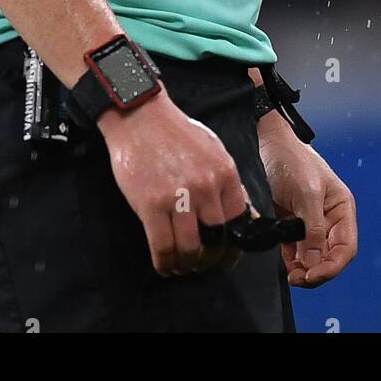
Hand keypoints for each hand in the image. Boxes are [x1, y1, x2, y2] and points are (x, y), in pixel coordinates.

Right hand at [98, 89, 258, 277]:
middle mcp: (206, 186)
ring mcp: (178, 196)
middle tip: (201, 264)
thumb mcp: (212, 149)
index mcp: (225, 172)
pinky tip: (163, 265)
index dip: (234, 247)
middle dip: (209, 260)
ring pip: (190, 249)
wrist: (139, 115)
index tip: (227, 257)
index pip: (238, 223)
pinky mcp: (151, 204)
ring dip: (186, 264)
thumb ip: (225, 182)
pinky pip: (162, 247)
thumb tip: (240, 214)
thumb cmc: (175, 132)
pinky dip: (164, 263)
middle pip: (215, 241)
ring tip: (181, 266)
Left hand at [257, 114, 356, 287]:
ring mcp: (310, 222)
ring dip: (304, 270)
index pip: (345, 248)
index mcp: (341, 209)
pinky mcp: (292, 224)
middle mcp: (329, 218)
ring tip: (291, 276)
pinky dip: (292, 262)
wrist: (266, 143)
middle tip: (298, 279)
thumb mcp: (307, 192)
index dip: (332, 267)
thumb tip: (315, 262)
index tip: (313, 275)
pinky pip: (297, 251)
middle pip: (330, 256)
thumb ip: (313, 228)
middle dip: (317, 271)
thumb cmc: (292, 160)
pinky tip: (285, 265)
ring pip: (313, 258)